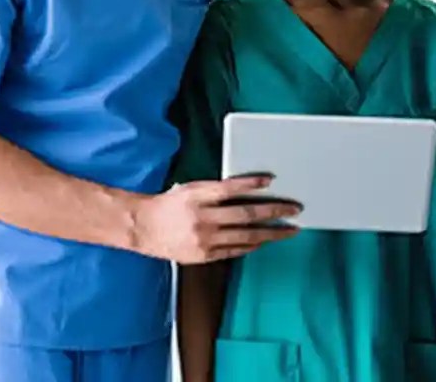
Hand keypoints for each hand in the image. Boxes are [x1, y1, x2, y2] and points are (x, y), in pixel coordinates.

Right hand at [129, 175, 301, 263]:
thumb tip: (245, 191)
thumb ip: (214, 191)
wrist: (142, 227)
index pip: (230, 188)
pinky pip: (234, 250)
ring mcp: (204, 238)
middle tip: (293, 210)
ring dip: (271, 233)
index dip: (252, 184)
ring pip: (246, 236)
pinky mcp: (204, 255)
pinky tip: (263, 241)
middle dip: (274, 212)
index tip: (271, 181)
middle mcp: (202, 217)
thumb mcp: (189, 189)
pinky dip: (252, 245)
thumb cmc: (166, 205)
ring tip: (288, 230)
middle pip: (246, 214)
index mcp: (197, 196)